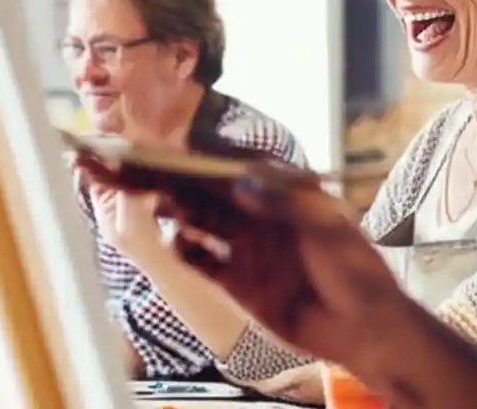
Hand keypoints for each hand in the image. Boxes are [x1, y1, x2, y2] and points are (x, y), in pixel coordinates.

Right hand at [76, 151, 409, 369]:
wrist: (367, 330)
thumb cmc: (358, 271)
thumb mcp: (326, 228)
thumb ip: (283, 203)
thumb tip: (241, 180)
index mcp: (280, 190)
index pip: (221, 165)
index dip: (184, 155)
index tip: (151, 146)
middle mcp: (257, 213)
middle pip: (196, 189)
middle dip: (155, 175)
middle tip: (110, 162)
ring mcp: (246, 246)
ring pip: (193, 219)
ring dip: (165, 204)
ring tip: (129, 189)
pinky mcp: (239, 281)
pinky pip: (202, 260)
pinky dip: (186, 249)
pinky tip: (174, 239)